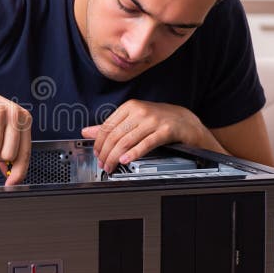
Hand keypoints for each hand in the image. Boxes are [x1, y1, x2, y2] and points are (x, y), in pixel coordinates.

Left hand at [81, 99, 221, 172]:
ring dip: (116, 156)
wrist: (186, 121)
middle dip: (106, 153)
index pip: (107, 126)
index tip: (96, 154)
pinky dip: (133, 153)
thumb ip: (111, 126)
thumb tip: (87, 131)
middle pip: (115, 135)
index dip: (99, 143)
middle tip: (103, 164)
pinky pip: (146, 144)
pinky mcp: (165, 130)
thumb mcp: (133, 119)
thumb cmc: (159, 120)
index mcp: (130, 107)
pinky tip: (125, 160)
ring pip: (127, 141)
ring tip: (111, 166)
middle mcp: (140, 111)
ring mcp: (153, 120)